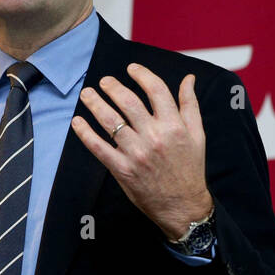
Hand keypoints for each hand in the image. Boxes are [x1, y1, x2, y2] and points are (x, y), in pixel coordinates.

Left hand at [71, 64, 212, 240]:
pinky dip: (85, 133)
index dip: (142, 75)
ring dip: (95, 104)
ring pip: (111, 121)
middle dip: (112, 87)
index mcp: (174, 126)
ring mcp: (136, 153)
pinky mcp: (122, 169)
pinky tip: (77, 122)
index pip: (156, 90)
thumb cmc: (190, 169)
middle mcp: (155, 137)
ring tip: (86, 94)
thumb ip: (190, 105)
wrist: (183, 206)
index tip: (131, 69)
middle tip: (103, 81)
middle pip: (128, 102)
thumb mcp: (198, 135)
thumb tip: (188, 79)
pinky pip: (98, 147)